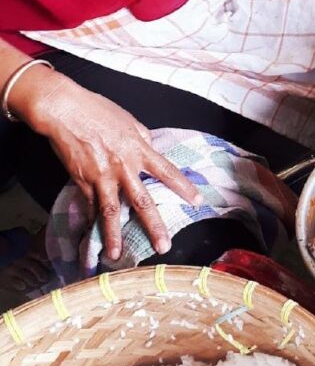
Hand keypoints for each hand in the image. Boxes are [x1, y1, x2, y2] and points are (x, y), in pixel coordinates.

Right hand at [12, 69, 199, 259]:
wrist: (65, 110)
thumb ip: (142, 139)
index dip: (183, 187)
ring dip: (113, 235)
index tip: (197, 202)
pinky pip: (89, 205)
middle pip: (142, 201)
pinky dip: (92, 221)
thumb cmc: (97, 110)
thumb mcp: (129, 121)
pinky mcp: (82, 181)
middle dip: (154, 226)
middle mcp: (123, 166)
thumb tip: (152, 149)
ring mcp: (102, 176)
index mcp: (138, 149)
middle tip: (163, 246)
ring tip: (116, 255)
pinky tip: (93, 236)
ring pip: (110, 211)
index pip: (167, 171)